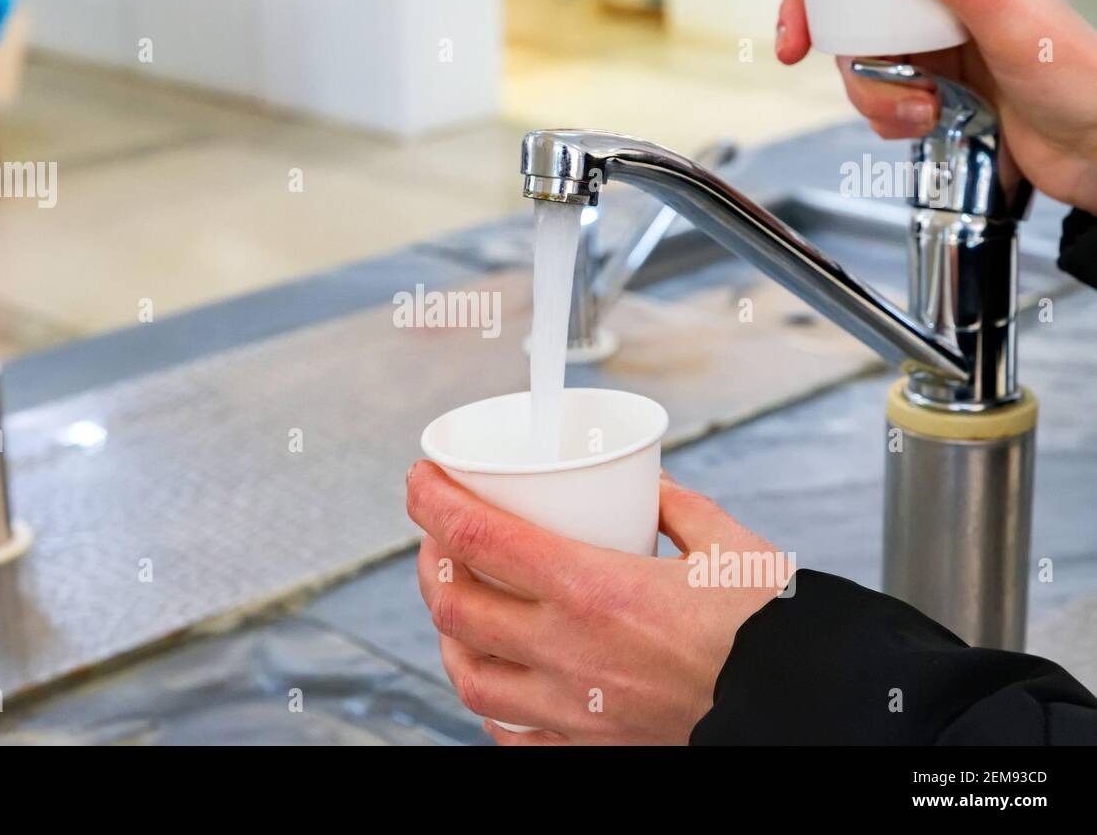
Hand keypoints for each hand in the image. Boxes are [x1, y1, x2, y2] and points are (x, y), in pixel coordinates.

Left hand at [405, 460, 783, 744]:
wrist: (808, 709)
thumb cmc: (772, 631)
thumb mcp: (725, 544)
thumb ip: (675, 505)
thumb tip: (643, 482)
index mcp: (597, 590)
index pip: (479, 538)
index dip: (432, 501)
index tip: (419, 478)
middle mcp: (571, 652)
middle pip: (454, 606)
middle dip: (428, 561)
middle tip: (439, 536)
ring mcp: (574, 709)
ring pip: (468, 677)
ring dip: (447, 634)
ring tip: (455, 605)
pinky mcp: (590, 748)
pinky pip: (512, 737)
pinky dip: (491, 706)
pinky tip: (497, 677)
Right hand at [777, 0, 1096, 213]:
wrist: (1095, 152)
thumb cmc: (1080, 79)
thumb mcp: (1014, 23)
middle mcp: (945, 5)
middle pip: (858, 13)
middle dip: (833, 41)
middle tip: (798, 54)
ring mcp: (937, 51)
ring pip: (865, 65)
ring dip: (874, 93)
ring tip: (920, 108)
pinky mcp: (933, 94)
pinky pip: (881, 103)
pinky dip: (889, 119)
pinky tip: (925, 122)